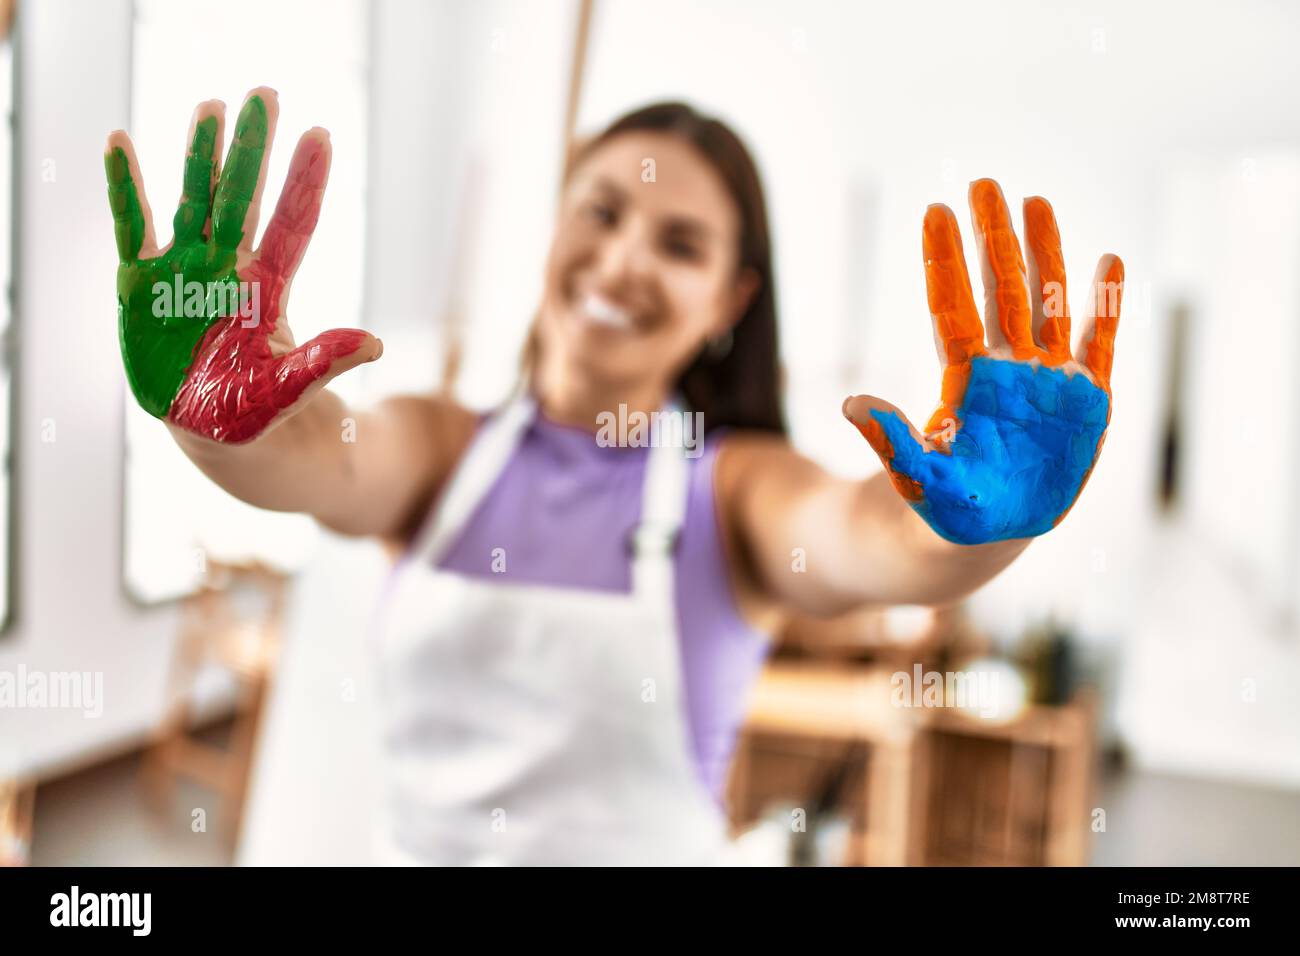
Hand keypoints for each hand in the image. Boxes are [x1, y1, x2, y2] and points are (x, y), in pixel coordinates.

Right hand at [104, 88, 380, 443]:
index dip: (305, 183)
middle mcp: (229, 267)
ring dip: (200, 156)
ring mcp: (184, 269)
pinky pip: (131, 226)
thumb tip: (374, 344)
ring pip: (194, 200)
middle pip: (244, 198)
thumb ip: (323, 365)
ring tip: (210, 106)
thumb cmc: (253, 412)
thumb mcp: (289, 392)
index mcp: (268, 288)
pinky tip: (121, 144)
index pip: (293, 225)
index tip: (322, 136)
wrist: (206, 431)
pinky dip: (126, 188)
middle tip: (265, 96)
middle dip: (254, 150)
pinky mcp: (141, 281)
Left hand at [843, 178, 1122, 545]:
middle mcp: (1006, 368)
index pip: (952, 307)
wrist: (992, 533)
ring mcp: (1049, 379)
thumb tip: (848, 402)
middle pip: (1000, 290)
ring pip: (1048, 303)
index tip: (934, 211)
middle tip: (983, 183)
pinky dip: (1106, 308)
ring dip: (1045, 254)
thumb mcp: (916, 476)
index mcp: (965, 380)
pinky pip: (1100, 344)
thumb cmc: (947, 506)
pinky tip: (1109, 264)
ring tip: (1036, 202)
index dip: (945, 260)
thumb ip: (891, 440)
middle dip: (993, 238)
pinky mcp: (1087, 400)